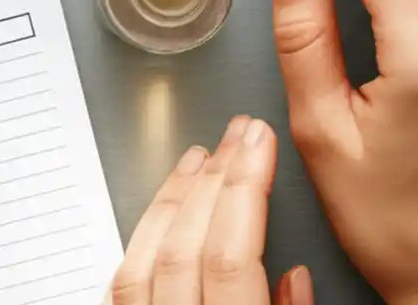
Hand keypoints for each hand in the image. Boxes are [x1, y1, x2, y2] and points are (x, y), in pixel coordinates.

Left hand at [110, 117, 312, 304]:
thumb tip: (295, 277)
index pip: (230, 257)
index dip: (245, 190)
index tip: (260, 141)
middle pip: (185, 246)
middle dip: (216, 179)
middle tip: (239, 135)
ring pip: (143, 257)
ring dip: (174, 198)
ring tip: (200, 159)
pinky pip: (122, 282)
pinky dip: (143, 237)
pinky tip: (160, 212)